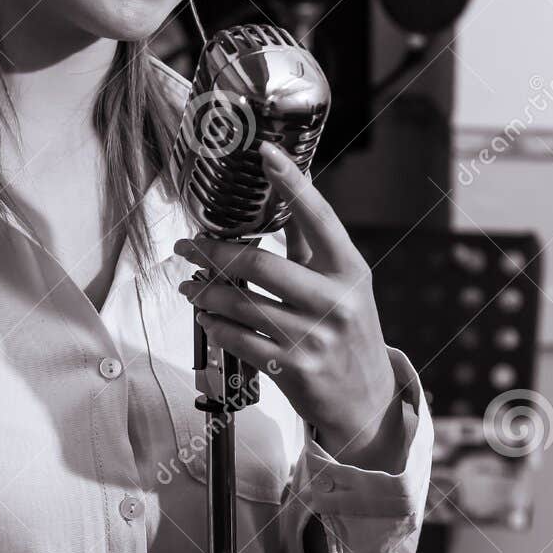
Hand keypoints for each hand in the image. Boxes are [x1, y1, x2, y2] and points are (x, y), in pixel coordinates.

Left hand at [174, 140, 401, 468]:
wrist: (366, 400)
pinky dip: (214, 325)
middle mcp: (335, 301)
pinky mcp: (293, 369)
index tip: (266, 152)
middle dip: (211, 252)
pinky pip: (237, 339)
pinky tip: (207, 317)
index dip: (292, 182)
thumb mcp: (345, 285)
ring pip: (240, 304)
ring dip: (204, 291)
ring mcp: (314, 337)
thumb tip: (285, 195)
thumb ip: (312, 245)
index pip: (318, 217)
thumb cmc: (349, 332)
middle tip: (186, 246)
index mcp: (350, 270)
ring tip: (190, 285)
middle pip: (258, 263)